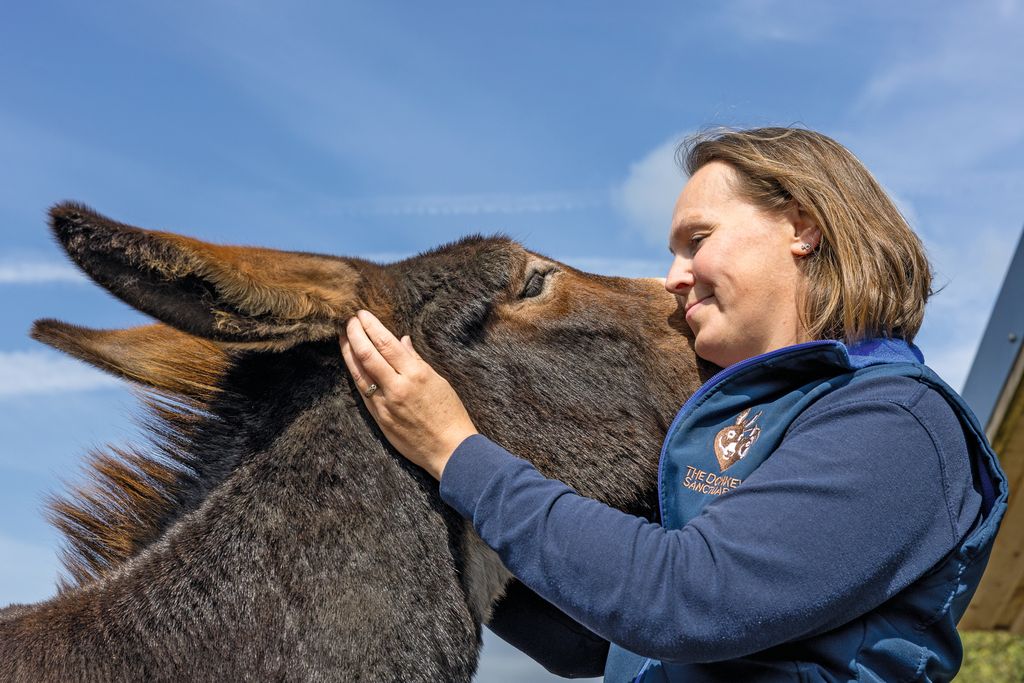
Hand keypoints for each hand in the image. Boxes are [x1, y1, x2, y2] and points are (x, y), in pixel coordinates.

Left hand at [339, 310, 477, 479]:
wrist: (449, 449)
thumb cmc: (450, 413)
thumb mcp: (438, 380)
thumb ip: (416, 360)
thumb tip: (402, 340)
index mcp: (415, 374)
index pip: (386, 343)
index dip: (371, 326)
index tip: (361, 314)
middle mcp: (397, 387)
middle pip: (367, 354)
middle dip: (354, 334)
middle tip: (347, 320)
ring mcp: (385, 404)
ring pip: (359, 373)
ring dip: (348, 353)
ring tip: (342, 337)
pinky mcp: (379, 418)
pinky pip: (363, 391)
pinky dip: (355, 374)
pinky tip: (350, 363)